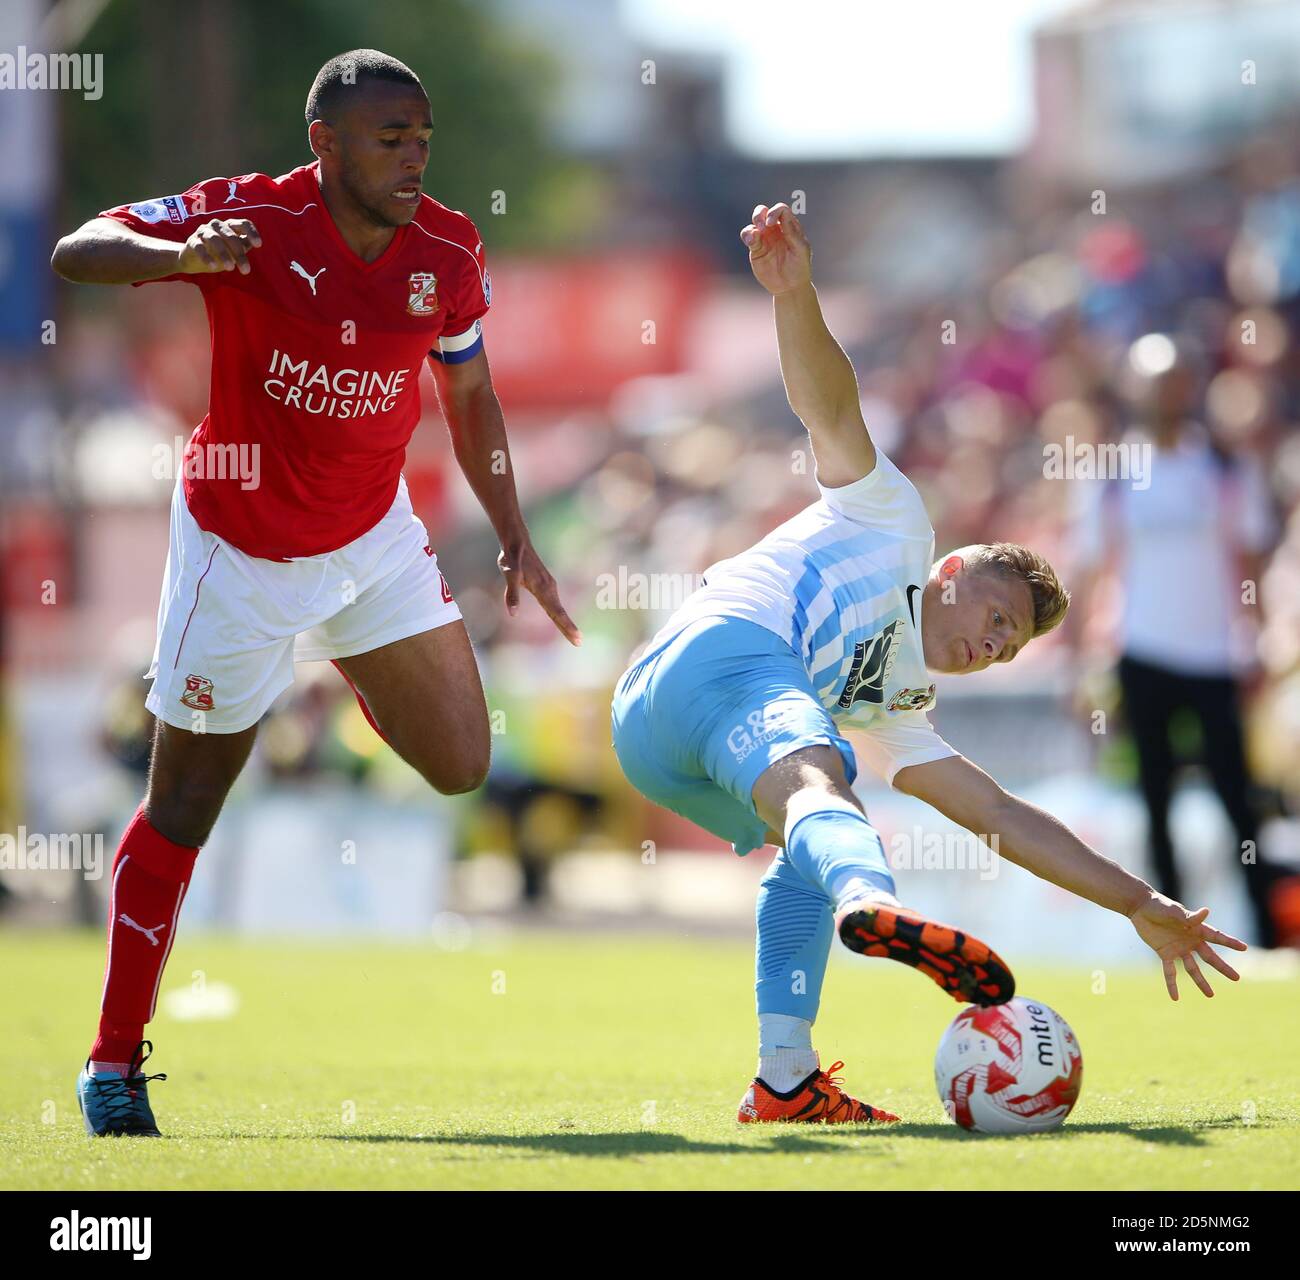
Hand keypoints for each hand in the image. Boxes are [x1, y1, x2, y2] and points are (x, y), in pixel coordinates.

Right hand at [178, 218, 261, 275]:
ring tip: (230, 268)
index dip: (251, 232)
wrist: (193, 259)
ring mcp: (203, 232)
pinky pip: (199, 247)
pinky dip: (206, 256)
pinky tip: (213, 266)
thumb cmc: (218, 253)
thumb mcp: (234, 251)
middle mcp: (217, 225)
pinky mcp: (193, 242)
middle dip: (239, 253)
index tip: (258, 245)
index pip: (243, 223)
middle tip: (245, 270)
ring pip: (214, 239)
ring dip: (223, 254)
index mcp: (229, 226)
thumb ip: (244, 246)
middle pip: (230, 235)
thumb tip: (254, 243)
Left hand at [498, 540, 580, 645]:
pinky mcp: (546, 584)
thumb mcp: (509, 574)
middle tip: (579, 643)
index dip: (566, 626)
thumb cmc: (512, 558)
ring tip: (574, 636)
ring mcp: (549, 586)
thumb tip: (512, 614)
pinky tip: (561, 619)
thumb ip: (512, 593)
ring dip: (566, 622)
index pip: (556, 613)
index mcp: (542, 589)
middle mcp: (549, 588)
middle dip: (569, 628)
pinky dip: (560, 614)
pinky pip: (555, 603)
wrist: (518, 542)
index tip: (576, 638)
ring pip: (559, 608)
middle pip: (560, 613)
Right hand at [740, 203, 810, 295]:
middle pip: (764, 212)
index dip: (775, 212)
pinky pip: (748, 237)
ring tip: (755, 236)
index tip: (771, 224)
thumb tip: (783, 217)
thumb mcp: (801, 249)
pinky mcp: (756, 249)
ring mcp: (765, 239)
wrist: (790, 286)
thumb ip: (792, 233)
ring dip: (753, 225)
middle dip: (760, 214)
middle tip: (762, 225)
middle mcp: (775, 230)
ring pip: (754, 223)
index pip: (781, 210)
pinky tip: (751, 241)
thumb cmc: (800, 266)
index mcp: (789, 226)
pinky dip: (747, 235)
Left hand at [1127, 893, 1246, 999]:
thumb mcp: (1174, 910)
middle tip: (1236, 978)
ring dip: (1201, 982)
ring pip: (1193, 968)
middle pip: (1209, 957)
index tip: (1244, 948)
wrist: (1140, 907)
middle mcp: (1190, 941)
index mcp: (1196, 928)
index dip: (1230, 942)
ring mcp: (1178, 948)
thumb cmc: (1159, 905)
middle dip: (1223, 968)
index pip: (1217, 937)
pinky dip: (1172, 984)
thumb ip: (1189, 916)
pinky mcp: (1165, 953)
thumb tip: (1206, 912)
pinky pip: (1170, 972)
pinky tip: (1175, 997)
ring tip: (1211, 995)